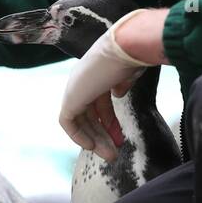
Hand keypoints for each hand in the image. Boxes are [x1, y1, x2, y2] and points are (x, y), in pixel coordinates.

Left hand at [59, 9, 164, 161]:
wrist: (127, 46)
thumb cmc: (133, 55)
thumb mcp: (130, 73)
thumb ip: (122, 84)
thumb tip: (117, 94)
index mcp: (96, 73)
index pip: (98, 103)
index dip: (109, 123)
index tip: (119, 138)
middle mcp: (82, 80)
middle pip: (89, 114)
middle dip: (102, 135)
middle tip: (113, 153)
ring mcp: (75, 88)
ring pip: (80, 121)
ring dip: (95, 140)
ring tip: (110, 156)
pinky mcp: (70, 97)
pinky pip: (68, 122)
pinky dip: (78, 135)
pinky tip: (91, 146)